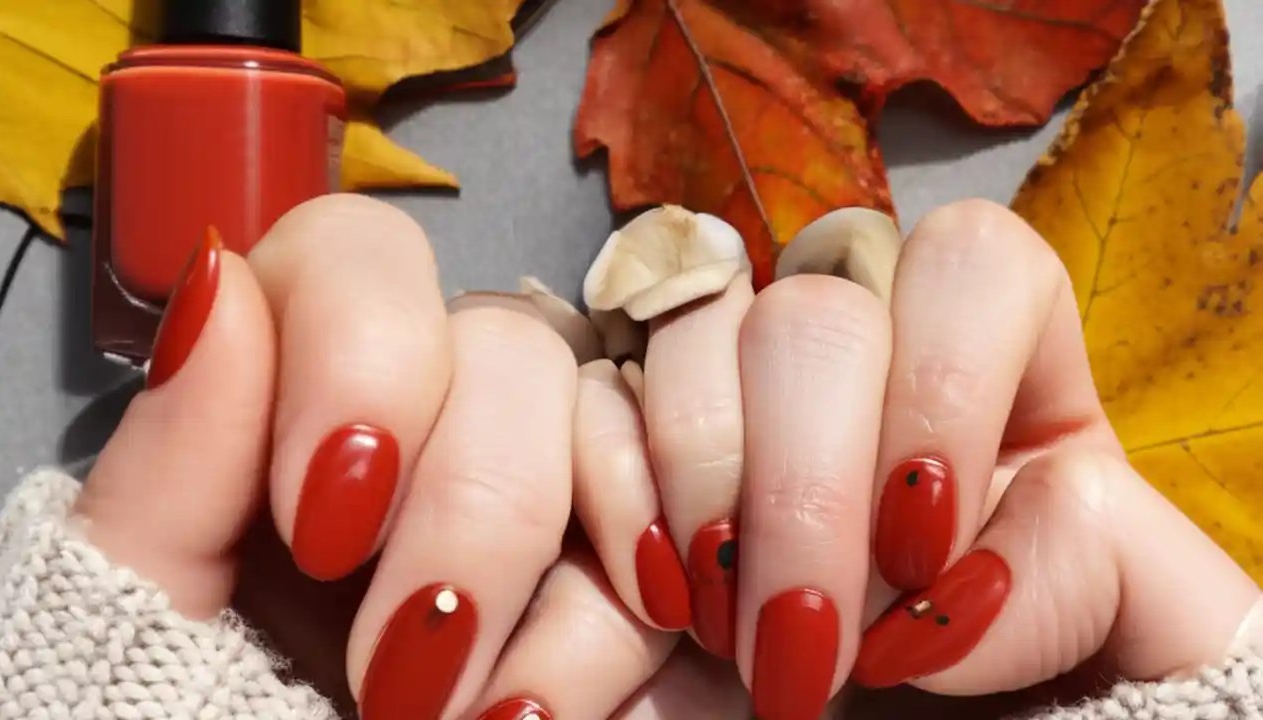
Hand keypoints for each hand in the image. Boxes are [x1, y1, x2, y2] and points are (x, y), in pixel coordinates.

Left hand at [73, 195, 678, 718]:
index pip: (363, 263)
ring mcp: (548, 509)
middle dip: (478, 509)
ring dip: (558, 599)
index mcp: (305, 414)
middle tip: (404, 675)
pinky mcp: (629, 593)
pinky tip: (553, 718)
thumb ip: (180, 452)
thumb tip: (220, 278)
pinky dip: (626, 644)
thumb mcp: (152, 612)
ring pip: (618, 443)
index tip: (327, 523)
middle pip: (517, 347)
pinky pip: (681, 558)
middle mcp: (438, 436)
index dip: (367, 350)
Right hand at [572, 200, 1262, 717]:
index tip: (922, 553)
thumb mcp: (1129, 652)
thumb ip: (1124, 574)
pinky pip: (588, 393)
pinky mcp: (630, 459)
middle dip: (805, 483)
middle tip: (809, 642)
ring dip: (706, 483)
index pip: (972, 265)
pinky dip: (611, 484)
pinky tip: (653, 597)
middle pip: (817, 307)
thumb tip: (976, 548)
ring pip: (694, 325)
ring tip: (724, 633)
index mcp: (1003, 386)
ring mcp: (734, 407)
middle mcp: (861, 376)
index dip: (943, 384)